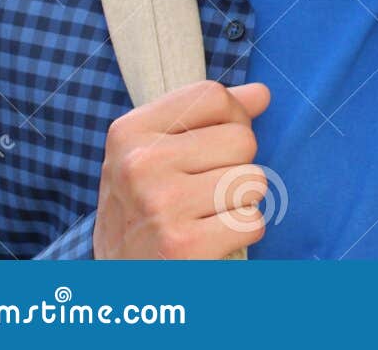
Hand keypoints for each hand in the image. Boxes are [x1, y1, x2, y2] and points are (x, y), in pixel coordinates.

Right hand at [94, 80, 271, 258]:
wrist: (115, 284)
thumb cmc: (146, 210)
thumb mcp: (158, 154)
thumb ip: (209, 117)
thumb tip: (262, 93)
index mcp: (129, 132)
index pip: (214, 97)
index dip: (231, 119)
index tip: (211, 147)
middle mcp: (140, 164)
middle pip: (242, 139)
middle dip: (236, 167)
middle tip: (202, 193)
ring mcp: (160, 204)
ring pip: (253, 180)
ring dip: (240, 203)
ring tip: (205, 216)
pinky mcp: (183, 245)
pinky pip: (253, 222)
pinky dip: (241, 234)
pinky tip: (210, 240)